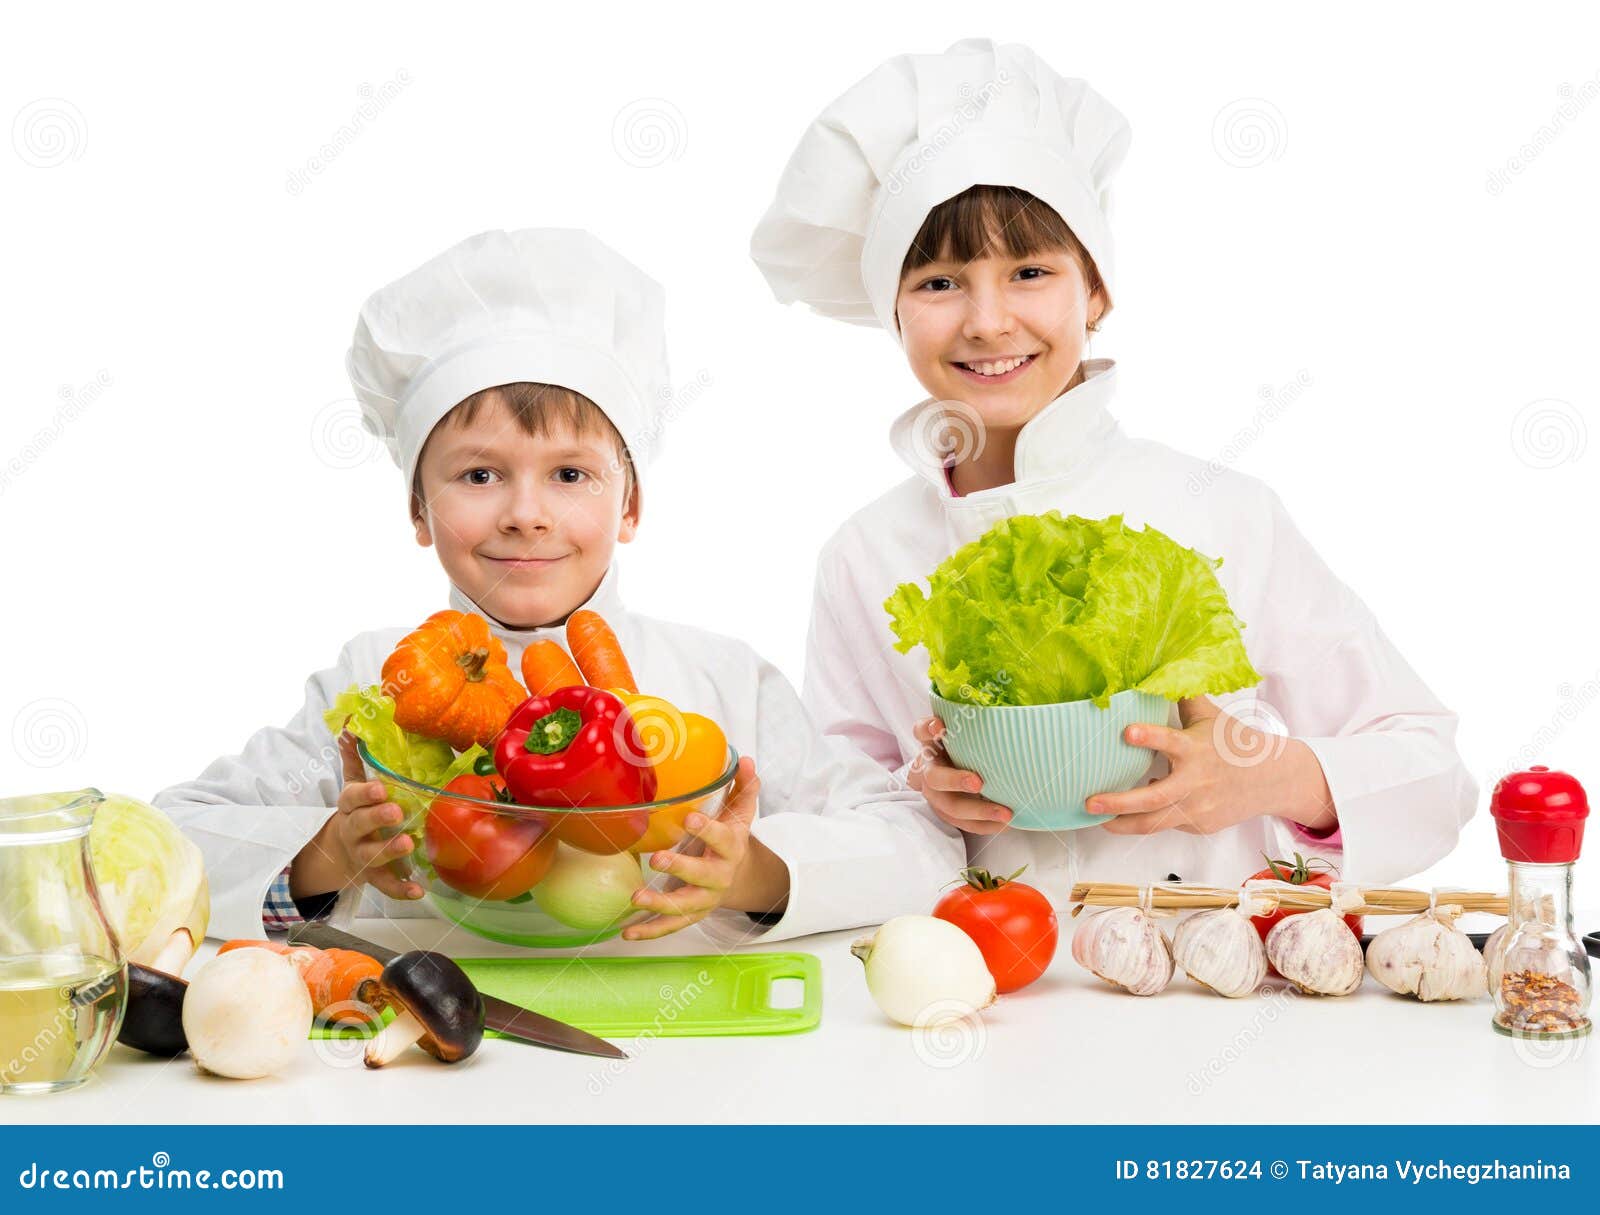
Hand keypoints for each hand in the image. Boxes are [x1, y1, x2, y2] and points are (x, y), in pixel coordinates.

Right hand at [289, 730, 425, 901]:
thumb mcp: (353, 785)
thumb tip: (350, 727)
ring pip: (371, 855)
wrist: (340, 852)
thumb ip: (354, 758)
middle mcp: (352, 831)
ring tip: (408, 844)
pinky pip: (385, 885)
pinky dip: (401, 890)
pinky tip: (418, 890)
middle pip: (360, 825)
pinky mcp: (373, 877)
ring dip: (389, 850)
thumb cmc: (356, 811)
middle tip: (396, 812)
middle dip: (377, 817)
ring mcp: (361, 855)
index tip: (381, 788)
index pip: (352, 797)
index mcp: (349, 806)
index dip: (365, 793)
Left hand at [622, 756, 774, 940]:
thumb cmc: (730, 836)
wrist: (737, 874)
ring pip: (685, 906)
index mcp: (731, 849)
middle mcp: (720, 877)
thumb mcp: (740, 812)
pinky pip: (670, 926)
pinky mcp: (691, 915)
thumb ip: (743, 785)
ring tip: (636, 897)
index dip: (707, 830)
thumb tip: (742, 758)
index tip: (690, 818)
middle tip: (659, 859)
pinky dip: (649, 931)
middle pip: (703, 876)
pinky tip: (627, 933)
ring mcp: (705, 899)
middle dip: (681, 868)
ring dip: (660, 905)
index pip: (722, 838)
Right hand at [907, 716, 1012, 833]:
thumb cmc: (962, 745)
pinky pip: (964, 824)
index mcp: (930, 743)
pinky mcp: (946, 812)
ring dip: (978, 811)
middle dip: (955, 781)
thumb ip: (972, 719)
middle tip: (978, 782)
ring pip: (950, 807)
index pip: (922, 732)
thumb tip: (1000, 712)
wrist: (949, 768)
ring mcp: (936, 794)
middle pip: (935, 778)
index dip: (928, 729)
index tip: (940, 726)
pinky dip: (984, 825)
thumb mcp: (964, 730)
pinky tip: (1004, 823)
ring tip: (1006, 814)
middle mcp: (929, 769)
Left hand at [1085, 697, 1335, 835]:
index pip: (1171, 742)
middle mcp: (1195, 782)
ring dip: (1122, 823)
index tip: (1126, 732)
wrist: (1272, 780)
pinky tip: (1130, 813)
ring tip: (1097, 820)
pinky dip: (1148, 818)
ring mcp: (1197, 808)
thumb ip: (1182, 696)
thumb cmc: (1235, 743)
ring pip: (1154, 823)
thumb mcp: (1209, 717)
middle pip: (1153, 799)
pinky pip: (1167, 823)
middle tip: (1089, 801)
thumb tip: (1158, 667)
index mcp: (1195, 749)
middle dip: (1118, 802)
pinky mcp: (1199, 826)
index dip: (1149, 737)